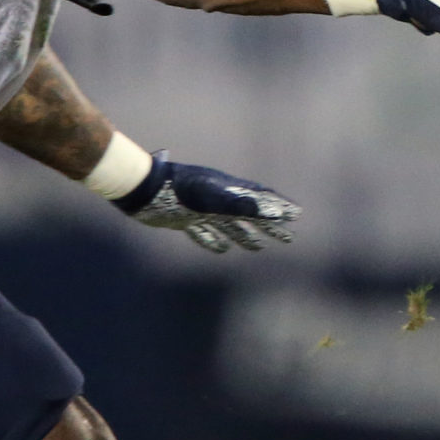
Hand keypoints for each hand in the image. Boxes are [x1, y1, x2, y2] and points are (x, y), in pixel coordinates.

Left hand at [112, 155, 300, 252]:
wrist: (143, 189)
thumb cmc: (179, 191)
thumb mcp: (215, 198)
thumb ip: (243, 205)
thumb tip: (274, 212)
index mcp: (228, 191)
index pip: (260, 200)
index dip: (279, 208)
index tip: (297, 215)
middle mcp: (217, 198)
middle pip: (249, 214)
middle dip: (269, 226)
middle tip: (288, 238)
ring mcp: (200, 209)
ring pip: (229, 225)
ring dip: (244, 236)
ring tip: (257, 248)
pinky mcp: (183, 219)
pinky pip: (204, 233)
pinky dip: (215, 242)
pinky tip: (221, 250)